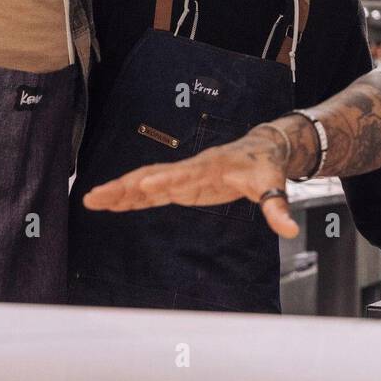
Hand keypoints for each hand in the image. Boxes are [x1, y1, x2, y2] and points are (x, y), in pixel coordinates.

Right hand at [83, 129, 300, 238]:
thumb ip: (277, 207)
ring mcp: (182, 177)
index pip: (186, 174)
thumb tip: (289, 231)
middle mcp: (191, 169)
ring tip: (91, 200)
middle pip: (153, 175)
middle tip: (97, 194)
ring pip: (145, 182)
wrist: (261, 149)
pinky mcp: (180, 185)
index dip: (167, 180)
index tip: (145, 185)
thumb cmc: (265, 166)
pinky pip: (150, 192)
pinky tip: (109, 204)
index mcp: (212, 166)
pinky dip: (129, 197)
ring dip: (119, 191)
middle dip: (125, 185)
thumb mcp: (274, 185)